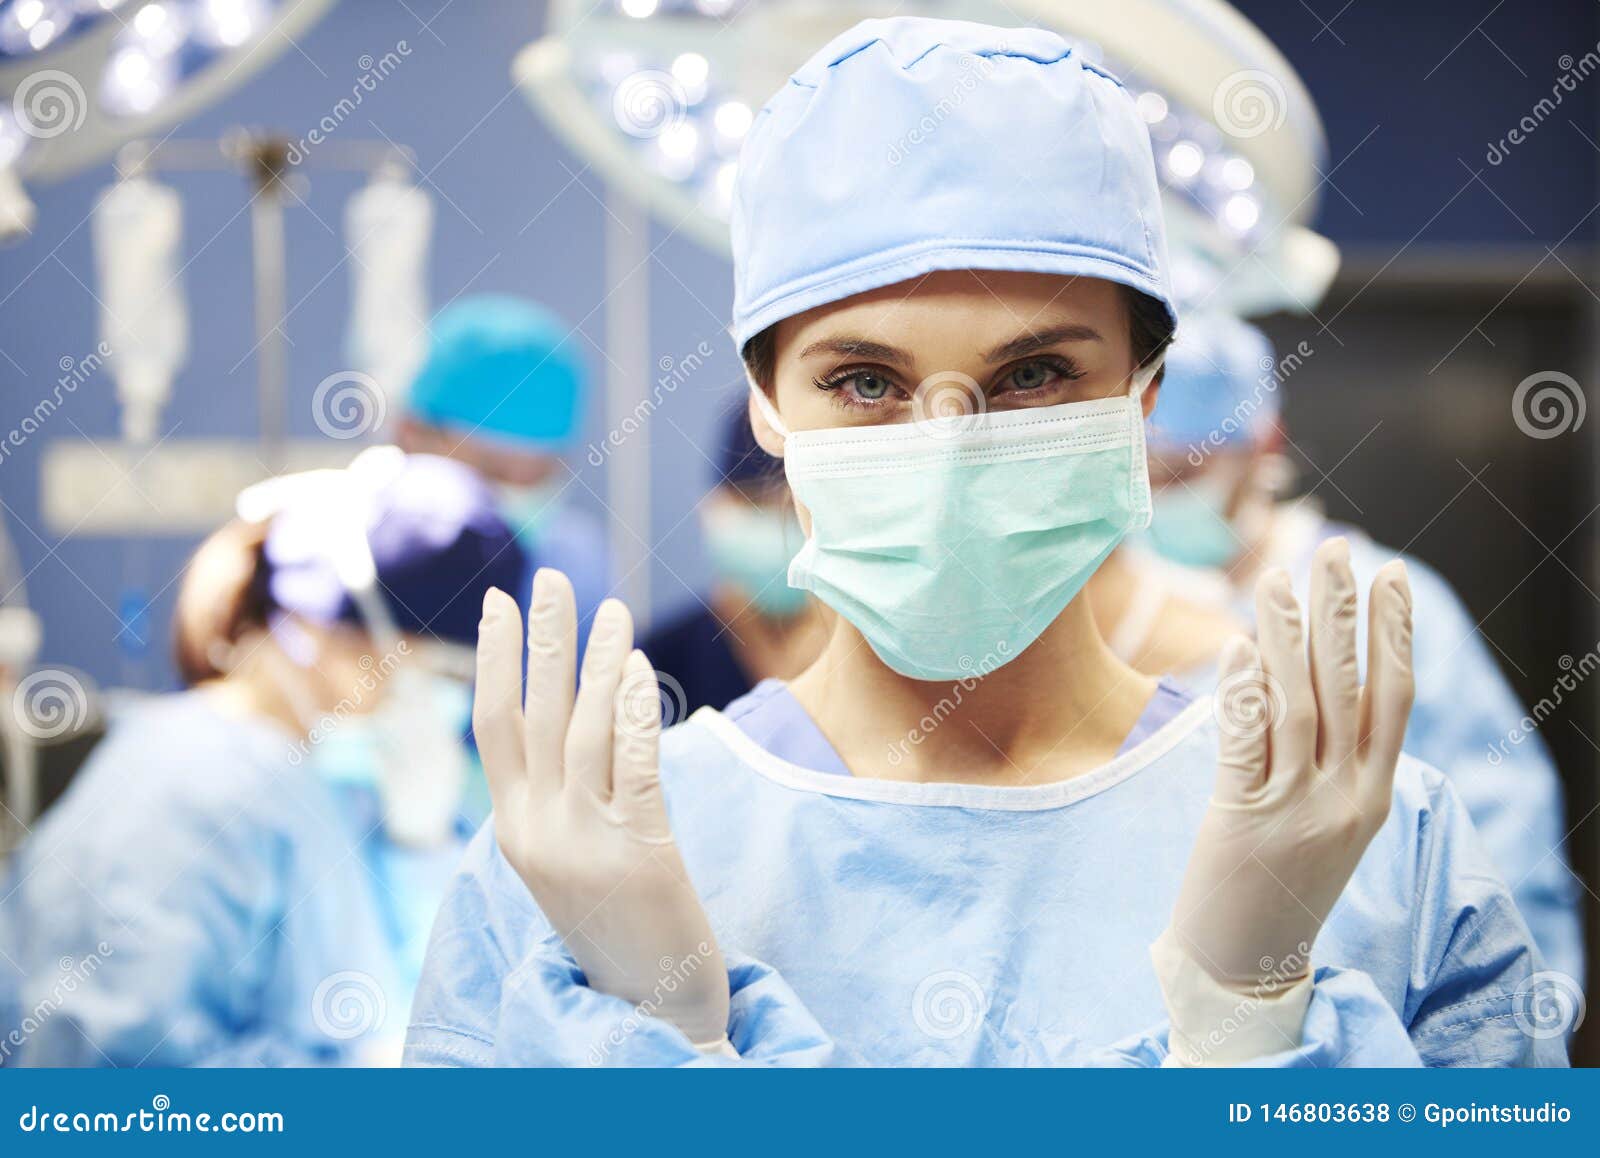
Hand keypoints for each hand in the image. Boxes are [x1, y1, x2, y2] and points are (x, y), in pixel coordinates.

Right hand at [474, 569, 729, 1046]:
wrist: (650, 1003)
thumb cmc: (615, 920)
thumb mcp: (567, 857)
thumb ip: (557, 795)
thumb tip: (575, 714)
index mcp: (513, 830)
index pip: (493, 729)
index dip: (494, 661)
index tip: (499, 601)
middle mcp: (537, 832)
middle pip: (533, 715)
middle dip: (540, 639)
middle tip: (552, 576)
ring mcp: (584, 843)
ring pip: (584, 731)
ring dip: (596, 662)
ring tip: (612, 609)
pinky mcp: (638, 854)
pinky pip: (632, 765)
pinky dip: (632, 711)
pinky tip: (637, 669)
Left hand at [1170, 537, 1413, 990]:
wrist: (1244, 963)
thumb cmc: (1278, 885)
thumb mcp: (1327, 823)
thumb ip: (1330, 760)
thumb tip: (1302, 676)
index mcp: (1373, 797)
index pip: (1395, 699)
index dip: (1395, 632)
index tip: (1392, 576)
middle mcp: (1345, 799)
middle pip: (1349, 687)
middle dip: (1343, 610)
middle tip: (1333, 548)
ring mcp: (1297, 809)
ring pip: (1300, 703)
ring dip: (1288, 634)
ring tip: (1276, 578)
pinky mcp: (1244, 819)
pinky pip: (1246, 740)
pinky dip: (1244, 690)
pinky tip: (1240, 646)